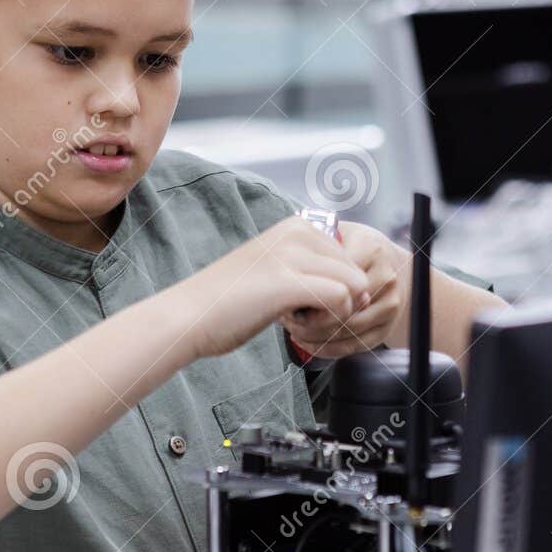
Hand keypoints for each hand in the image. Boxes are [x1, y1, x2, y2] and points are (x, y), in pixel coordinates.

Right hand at [180, 216, 376, 359]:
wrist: (188, 316)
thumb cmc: (228, 301)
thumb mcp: (275, 271)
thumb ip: (313, 273)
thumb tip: (363, 292)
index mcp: (295, 226)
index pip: (349, 260)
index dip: (334, 289)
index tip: (300, 301)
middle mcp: (297, 232)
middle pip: (356, 273)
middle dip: (339, 302)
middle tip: (301, 315)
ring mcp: (293, 255)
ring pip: (355, 286)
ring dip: (334, 313)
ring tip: (298, 320)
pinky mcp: (290, 282)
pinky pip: (341, 300)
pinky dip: (326, 322)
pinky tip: (295, 326)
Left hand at [279, 221, 407, 360]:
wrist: (392, 264)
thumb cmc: (357, 249)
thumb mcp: (338, 236)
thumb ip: (318, 249)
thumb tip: (290, 271)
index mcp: (371, 251)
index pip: (336, 276)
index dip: (307, 288)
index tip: (287, 292)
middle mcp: (386, 279)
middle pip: (341, 307)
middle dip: (308, 316)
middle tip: (286, 314)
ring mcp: (389, 306)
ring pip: (345, 330)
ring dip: (313, 334)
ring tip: (293, 326)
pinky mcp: (386, 328)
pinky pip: (352, 346)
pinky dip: (325, 348)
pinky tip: (307, 340)